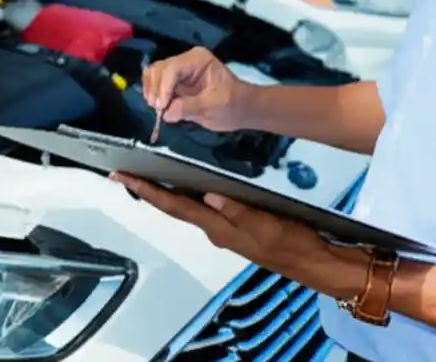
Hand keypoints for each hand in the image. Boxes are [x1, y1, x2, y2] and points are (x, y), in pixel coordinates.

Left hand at [111, 172, 367, 296]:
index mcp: (218, 226)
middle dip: (146, 192)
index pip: (175, 206)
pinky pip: (202, 210)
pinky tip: (185, 187)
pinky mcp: (234, 227)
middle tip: (123, 174)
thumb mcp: (266, 224)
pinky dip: (186, 197)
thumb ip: (238, 211)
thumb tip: (209, 195)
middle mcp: (215, 229)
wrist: (312, 260)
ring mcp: (223, 230)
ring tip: (145, 176)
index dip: (147, 192)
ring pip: (186, 209)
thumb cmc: (290, 241)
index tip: (123, 178)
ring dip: (163, 194)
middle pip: (173, 207)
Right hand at [141, 46, 250, 131]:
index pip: (172, 68)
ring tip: (158, 109)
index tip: (161, 107)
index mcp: (198, 59)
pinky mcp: (175, 82)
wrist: (241, 108)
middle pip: (159, 69)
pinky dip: (153, 94)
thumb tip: (166, 113)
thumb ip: (189, 107)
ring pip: (153, 74)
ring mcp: (179, 71)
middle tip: (158, 110)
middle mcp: (185, 60)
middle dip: (156, 89)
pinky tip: (159, 107)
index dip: (163, 87)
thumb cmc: (232, 104)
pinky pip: (156, 84)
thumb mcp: (213, 106)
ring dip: (152, 92)